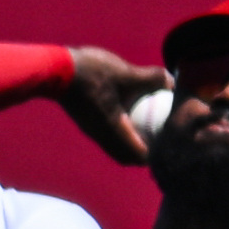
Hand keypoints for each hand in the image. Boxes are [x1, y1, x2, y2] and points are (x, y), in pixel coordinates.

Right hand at [56, 47, 171, 165]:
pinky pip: (107, 136)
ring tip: (147, 130)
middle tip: (159, 141)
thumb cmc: (91, 73)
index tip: (168, 146)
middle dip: (143, 154)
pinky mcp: (87, 122)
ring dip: (131, 143)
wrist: (57, 71)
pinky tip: (128, 113)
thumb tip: (172, 81)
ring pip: (115, 147)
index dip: (155, 155)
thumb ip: (150, 78)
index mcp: (114, 129)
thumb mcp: (125, 73)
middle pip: (126, 157)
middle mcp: (102, 136)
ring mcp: (92, 130)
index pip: (138, 155)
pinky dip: (121, 133)